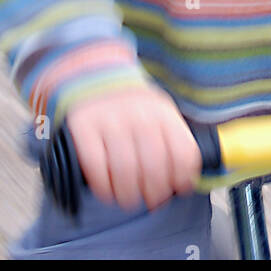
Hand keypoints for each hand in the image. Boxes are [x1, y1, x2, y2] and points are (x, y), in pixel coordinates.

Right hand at [66, 84, 202, 210]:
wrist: (93, 71)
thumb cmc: (130, 103)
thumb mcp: (160, 111)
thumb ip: (174, 141)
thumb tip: (186, 181)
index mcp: (163, 112)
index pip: (182, 153)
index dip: (181, 179)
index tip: (174, 189)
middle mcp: (139, 115)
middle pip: (154, 166)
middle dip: (154, 192)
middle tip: (149, 199)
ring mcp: (111, 120)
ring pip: (125, 171)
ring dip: (128, 195)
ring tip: (129, 199)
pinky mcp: (85, 128)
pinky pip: (96, 167)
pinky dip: (103, 186)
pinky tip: (107, 190)